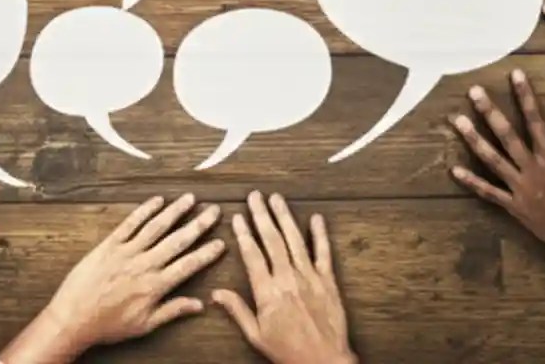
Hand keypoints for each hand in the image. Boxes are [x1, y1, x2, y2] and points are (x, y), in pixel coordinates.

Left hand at [0, 194, 225, 362]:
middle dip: (198, 225)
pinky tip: (157, 201)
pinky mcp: (109, 245)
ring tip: (190, 199)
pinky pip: (130, 224)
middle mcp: (144, 265)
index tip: (221, 242)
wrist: (73, 317)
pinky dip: (144, 210)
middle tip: (214, 212)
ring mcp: (126, 252)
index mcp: (155, 286)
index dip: (206, 253)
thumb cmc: (107, 325)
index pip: (188, 265)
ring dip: (175, 212)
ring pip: (156, 227)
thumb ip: (173, 311)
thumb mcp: (144, 325)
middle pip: (178, 241)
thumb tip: (199, 305)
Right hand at [212, 192, 354, 363]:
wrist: (324, 361)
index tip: (237, 217)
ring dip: (285, 217)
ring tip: (276, 199)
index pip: (252, 255)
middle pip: (272, 240)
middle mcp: (288, 279)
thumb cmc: (289, 351)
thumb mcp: (256, 335)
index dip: (243, 234)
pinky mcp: (328, 281)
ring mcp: (309, 277)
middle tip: (254, 197)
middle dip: (261, 216)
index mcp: (268, 292)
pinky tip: (316, 218)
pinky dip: (320, 234)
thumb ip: (237, 310)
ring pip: (295, 240)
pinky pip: (324, 252)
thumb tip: (216, 294)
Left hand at [450, 70, 544, 264]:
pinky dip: (471, 182)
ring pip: (493, 160)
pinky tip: (453, 170)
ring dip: (474, 140)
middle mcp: (532, 169)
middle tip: (474, 92)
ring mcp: (519, 187)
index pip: (536, 120)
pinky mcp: (511, 205)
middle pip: (508, 136)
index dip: (526, 96)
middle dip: (490, 112)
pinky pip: (488, 192)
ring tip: (458, 120)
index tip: (515, 75)